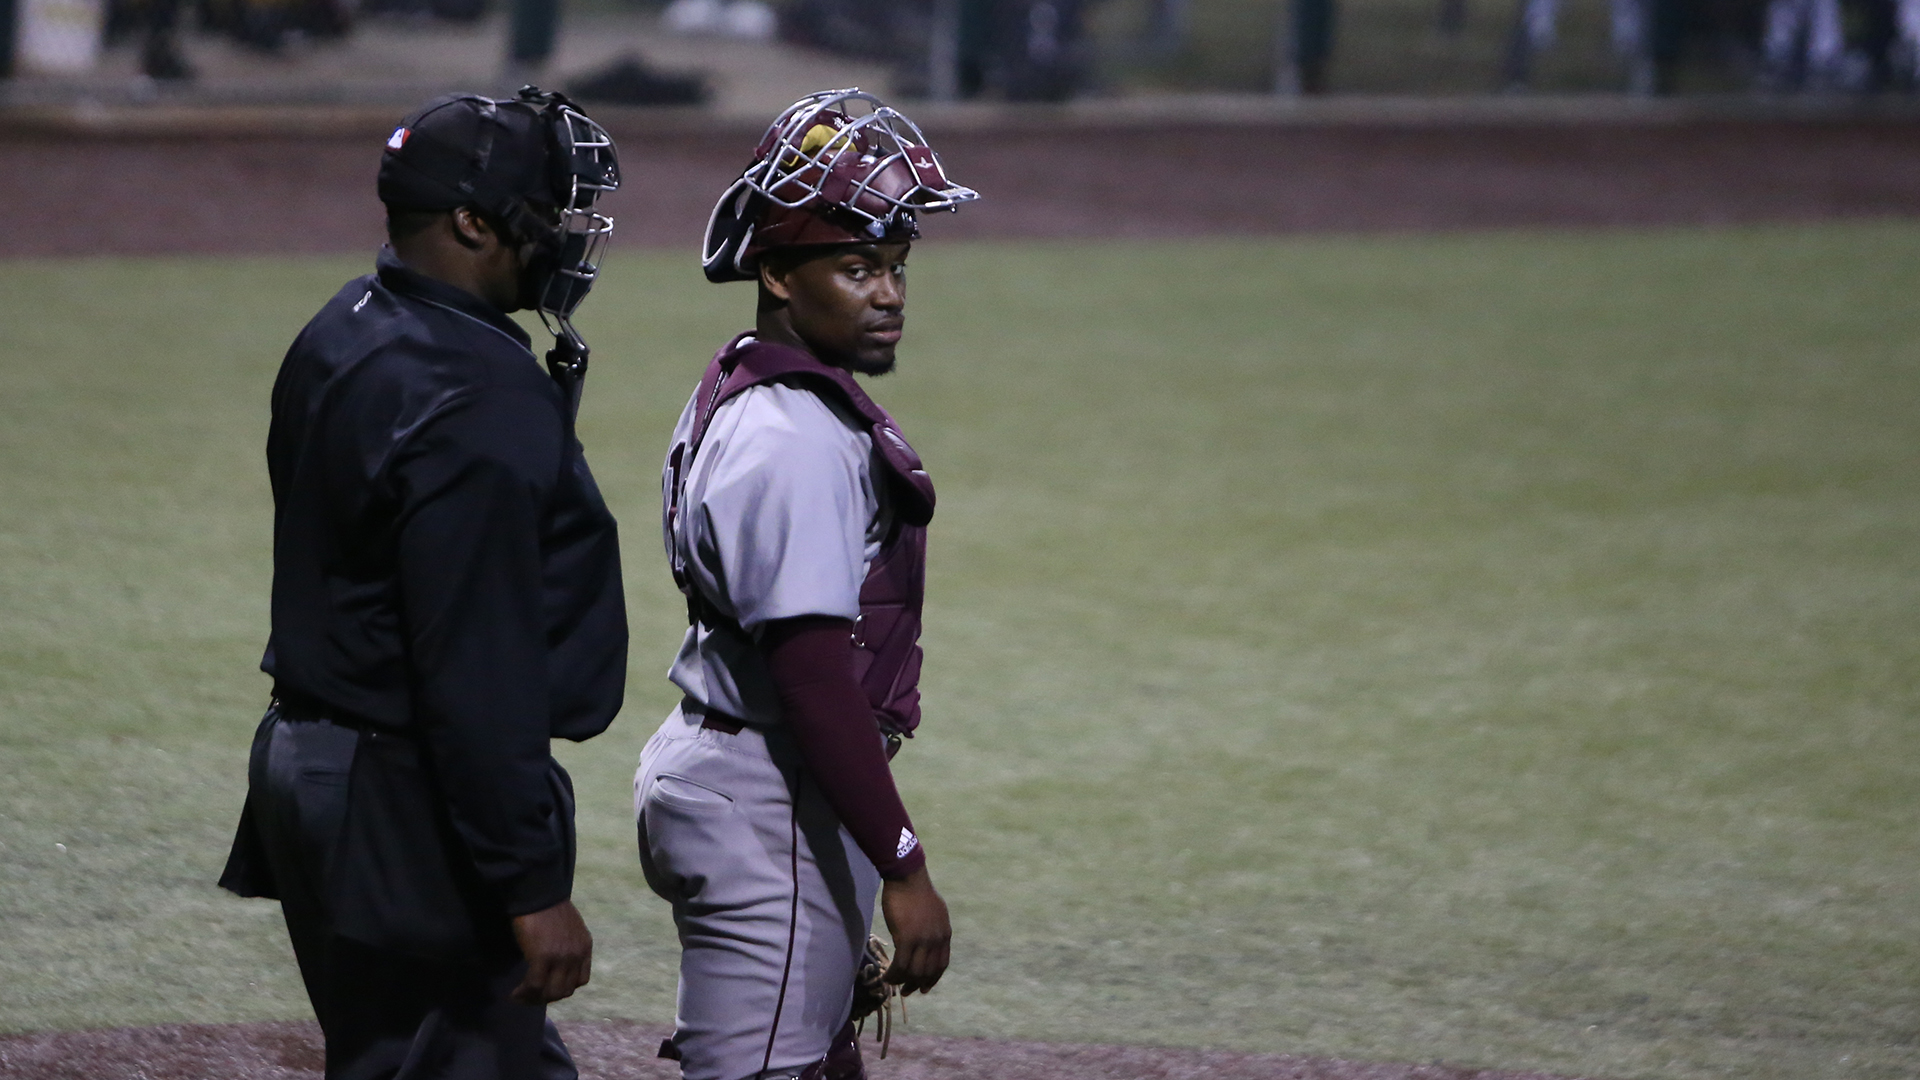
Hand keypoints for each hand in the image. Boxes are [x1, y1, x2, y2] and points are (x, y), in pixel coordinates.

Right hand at [510, 899, 592, 1004]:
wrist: (538, 892)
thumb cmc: (548, 906)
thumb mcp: (569, 928)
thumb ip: (567, 945)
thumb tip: (555, 962)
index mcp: (585, 947)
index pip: (580, 980)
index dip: (563, 988)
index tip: (547, 988)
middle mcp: (576, 955)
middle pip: (565, 991)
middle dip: (547, 997)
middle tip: (530, 996)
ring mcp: (561, 958)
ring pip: (550, 993)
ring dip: (534, 999)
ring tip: (520, 997)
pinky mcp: (542, 958)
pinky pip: (534, 986)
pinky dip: (522, 994)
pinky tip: (513, 994)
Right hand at [880, 867, 949, 995]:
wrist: (907, 877)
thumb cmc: (917, 891)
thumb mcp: (935, 912)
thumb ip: (935, 928)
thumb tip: (929, 941)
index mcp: (945, 934)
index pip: (941, 965)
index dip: (932, 979)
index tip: (924, 988)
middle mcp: (937, 940)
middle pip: (927, 972)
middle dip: (916, 985)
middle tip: (906, 991)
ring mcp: (923, 940)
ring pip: (913, 971)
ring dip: (902, 981)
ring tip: (892, 983)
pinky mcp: (907, 938)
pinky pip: (901, 964)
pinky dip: (893, 974)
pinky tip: (887, 977)